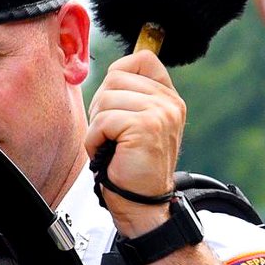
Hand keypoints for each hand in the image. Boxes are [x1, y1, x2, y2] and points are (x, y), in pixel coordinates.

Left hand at [85, 51, 184, 235]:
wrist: (143, 204)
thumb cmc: (131, 167)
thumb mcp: (136, 125)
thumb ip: (129, 97)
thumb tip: (110, 73)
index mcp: (169, 98)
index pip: (141, 60)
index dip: (118, 75)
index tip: (113, 104)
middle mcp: (169, 102)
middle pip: (115, 78)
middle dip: (100, 106)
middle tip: (109, 134)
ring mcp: (160, 113)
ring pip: (106, 99)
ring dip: (97, 126)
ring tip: (110, 145)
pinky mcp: (146, 126)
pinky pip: (103, 120)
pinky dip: (95, 140)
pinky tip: (107, 154)